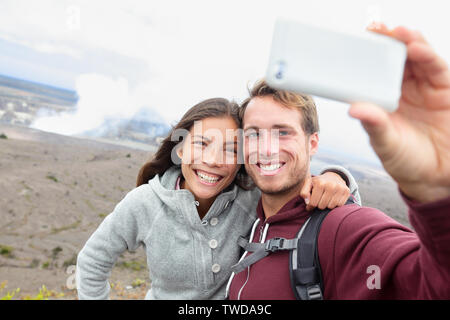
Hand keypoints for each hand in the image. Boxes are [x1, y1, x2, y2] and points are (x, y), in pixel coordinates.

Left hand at [301, 172, 350, 210]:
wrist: (333, 176)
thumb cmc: (318, 182)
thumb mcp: (308, 184)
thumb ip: (304, 192)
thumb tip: (307, 202)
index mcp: (320, 183)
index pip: (313, 203)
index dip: (310, 206)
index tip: (309, 205)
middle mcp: (331, 185)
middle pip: (322, 206)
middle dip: (319, 205)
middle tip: (319, 200)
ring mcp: (340, 188)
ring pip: (331, 207)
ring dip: (327, 205)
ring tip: (325, 199)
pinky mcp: (347, 191)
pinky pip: (339, 205)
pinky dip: (335, 204)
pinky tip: (332, 198)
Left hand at [349, 23, 449, 202]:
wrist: (434, 176)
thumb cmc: (405, 160)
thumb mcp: (385, 143)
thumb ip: (374, 124)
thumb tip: (354, 108)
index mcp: (381, 100)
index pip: (372, 72)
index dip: (365, 56)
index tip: (354, 43)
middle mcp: (401, 90)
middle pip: (393, 59)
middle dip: (385, 41)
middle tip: (375, 29)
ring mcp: (422, 88)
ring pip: (415, 57)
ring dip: (406, 42)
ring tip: (396, 32)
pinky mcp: (442, 89)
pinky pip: (435, 67)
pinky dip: (425, 55)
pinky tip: (415, 47)